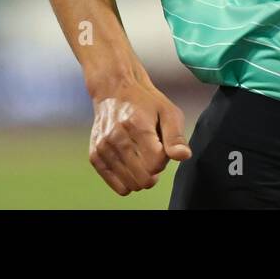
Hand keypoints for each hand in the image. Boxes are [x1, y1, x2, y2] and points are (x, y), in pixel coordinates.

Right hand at [88, 77, 191, 194]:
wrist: (114, 91)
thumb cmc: (147, 103)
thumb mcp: (168, 112)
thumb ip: (176, 137)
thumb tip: (184, 156)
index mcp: (136, 126)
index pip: (156, 164)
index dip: (165, 159)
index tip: (162, 144)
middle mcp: (116, 138)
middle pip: (145, 179)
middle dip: (155, 170)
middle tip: (153, 152)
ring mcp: (103, 149)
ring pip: (132, 185)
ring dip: (142, 175)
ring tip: (142, 156)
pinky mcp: (95, 157)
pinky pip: (119, 187)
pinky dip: (129, 181)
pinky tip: (132, 165)